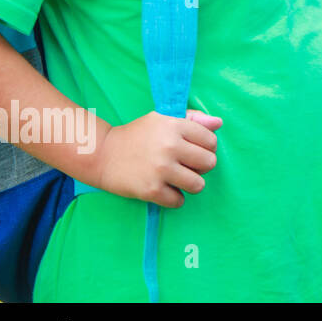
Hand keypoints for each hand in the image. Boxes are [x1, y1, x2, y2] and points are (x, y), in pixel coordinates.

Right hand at [96, 109, 221, 207]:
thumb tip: (219, 123)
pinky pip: (179, 201)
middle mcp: (171, 146)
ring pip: (198, 185)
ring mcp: (161, 169)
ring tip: (177, 179)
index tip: (193, 151)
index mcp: (176, 126)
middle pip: (209, 163)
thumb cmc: (137, 135)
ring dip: (190, 184)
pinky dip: (174, 199)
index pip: (212, 141)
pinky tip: (164, 189)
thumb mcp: (163, 119)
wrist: (102, 154)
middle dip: (200, 166)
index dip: (206, 148)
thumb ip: (193, 119)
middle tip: (186, 166)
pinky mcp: (151, 190)